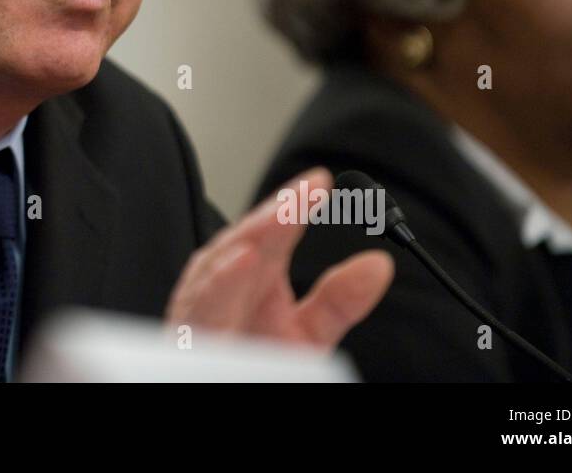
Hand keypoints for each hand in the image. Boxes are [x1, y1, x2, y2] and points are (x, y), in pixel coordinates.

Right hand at [164, 167, 393, 347]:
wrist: (229, 391)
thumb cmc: (255, 361)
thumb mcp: (309, 334)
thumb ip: (338, 301)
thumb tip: (379, 264)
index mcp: (249, 278)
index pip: (271, 233)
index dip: (294, 205)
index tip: (322, 180)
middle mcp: (221, 287)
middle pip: (242, 240)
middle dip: (274, 212)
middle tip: (310, 189)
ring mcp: (201, 311)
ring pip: (216, 264)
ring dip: (250, 237)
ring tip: (284, 213)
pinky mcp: (191, 337)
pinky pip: (201, 307)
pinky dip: (220, 282)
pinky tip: (244, 260)